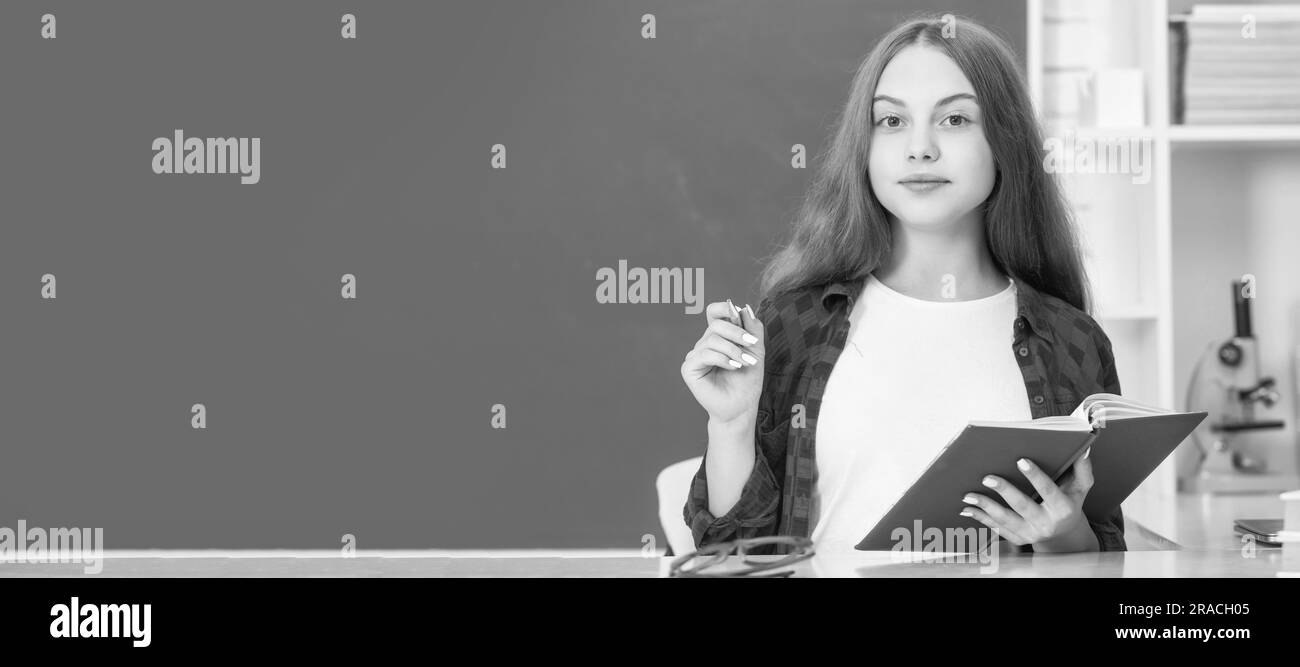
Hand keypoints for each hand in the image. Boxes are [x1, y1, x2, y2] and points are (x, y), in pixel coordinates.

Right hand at [680, 301, 765, 426]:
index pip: (714, 312)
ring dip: (733, 350)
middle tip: (751, 345)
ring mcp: (695, 356)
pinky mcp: (689, 368)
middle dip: (737, 332)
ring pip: (712, 339)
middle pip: (716, 324)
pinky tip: (734, 367)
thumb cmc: (748, 381)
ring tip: (746, 362)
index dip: (725, 308)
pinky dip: (722, 359)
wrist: (742, 406)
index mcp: (718, 337)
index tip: (740, 317)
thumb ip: (753, 328)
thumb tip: (743, 307)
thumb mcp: (756, 350)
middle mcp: (704, 344)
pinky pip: (704, 354)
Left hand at [959, 450, 1099, 552]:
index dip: (1035, 476)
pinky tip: (968, 509)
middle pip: (1022, 506)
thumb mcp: (1081, 488)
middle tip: (987, 478)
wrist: (1064, 533)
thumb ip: (1082, 470)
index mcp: (1063, 509)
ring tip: (969, 495)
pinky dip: (981, 518)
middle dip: (1004, 491)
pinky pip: (997, 528)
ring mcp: (1031, 534)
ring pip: (1005, 520)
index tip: (1021, 460)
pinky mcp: (1018, 539)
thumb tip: (1083, 450)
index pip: (1049, 491)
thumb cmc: (1069, 502)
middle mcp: (1047, 524)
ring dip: (985, 507)